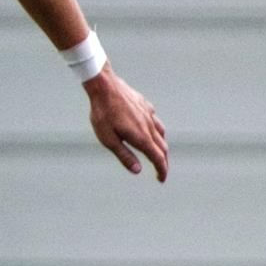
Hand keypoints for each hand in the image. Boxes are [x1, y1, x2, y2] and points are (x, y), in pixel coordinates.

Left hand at [84, 65, 167, 180]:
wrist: (104, 86)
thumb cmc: (103, 114)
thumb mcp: (109, 139)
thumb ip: (124, 156)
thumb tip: (137, 170)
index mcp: (141, 137)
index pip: (158, 158)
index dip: (162, 170)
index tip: (161, 179)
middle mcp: (149, 126)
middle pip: (162, 147)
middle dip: (163, 161)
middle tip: (160, 170)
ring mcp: (149, 114)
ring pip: (161, 133)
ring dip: (162, 146)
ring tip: (157, 152)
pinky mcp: (145, 105)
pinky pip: (155, 120)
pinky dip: (156, 130)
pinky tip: (150, 129)